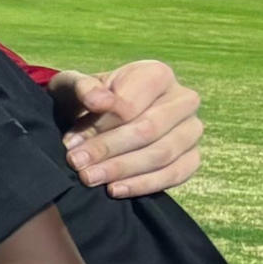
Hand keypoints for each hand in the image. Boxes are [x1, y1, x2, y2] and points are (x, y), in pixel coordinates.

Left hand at [54, 58, 203, 198]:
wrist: (98, 116)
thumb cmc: (87, 98)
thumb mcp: (73, 86)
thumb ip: (83, 88)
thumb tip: (99, 101)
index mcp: (156, 74)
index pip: (130, 105)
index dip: (100, 126)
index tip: (70, 141)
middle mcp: (183, 99)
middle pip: (148, 130)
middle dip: (108, 149)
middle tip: (76, 163)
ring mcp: (192, 130)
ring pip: (162, 154)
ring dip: (122, 169)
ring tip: (89, 178)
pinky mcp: (192, 157)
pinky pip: (175, 174)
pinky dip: (144, 184)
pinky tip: (115, 189)